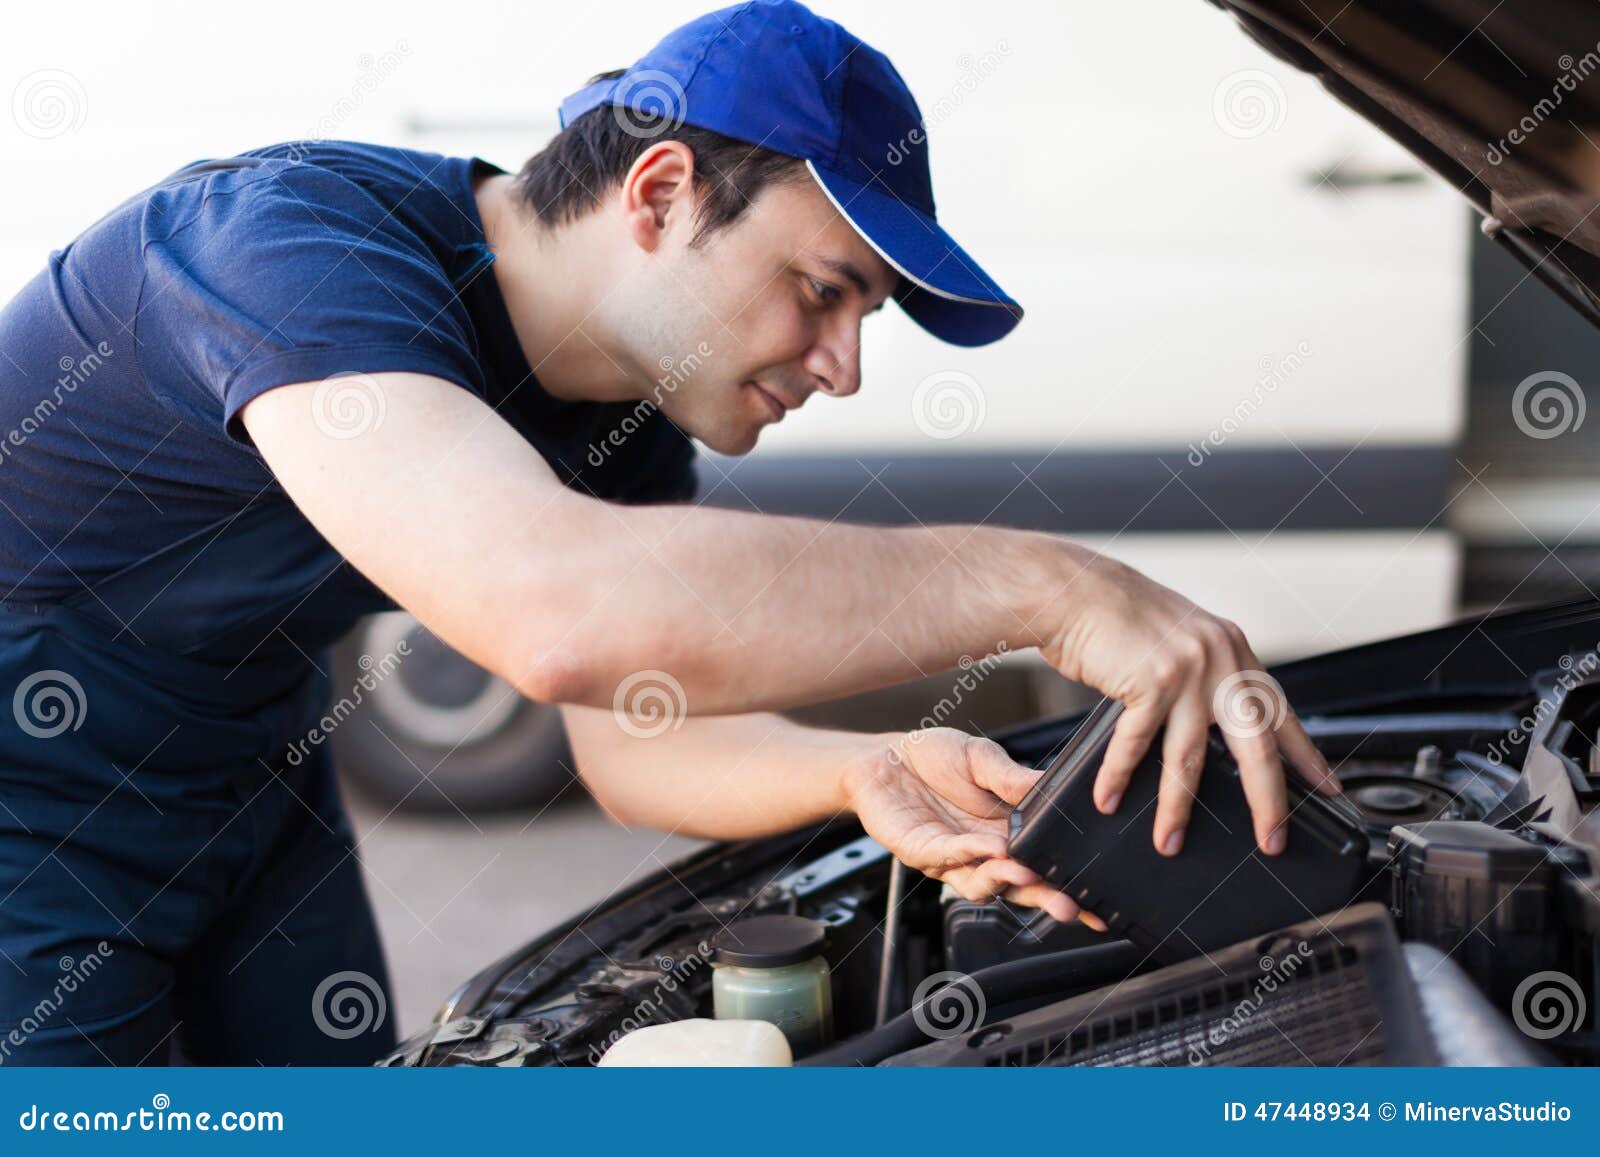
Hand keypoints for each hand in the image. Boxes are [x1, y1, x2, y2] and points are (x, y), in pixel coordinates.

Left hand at [841, 728, 1103, 927]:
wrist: (884, 757)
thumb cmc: (933, 758)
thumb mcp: (983, 758)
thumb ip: (1014, 778)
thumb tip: (1052, 790)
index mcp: (1006, 830)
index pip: (1042, 864)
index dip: (1068, 884)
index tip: (1099, 902)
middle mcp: (984, 851)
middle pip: (1019, 886)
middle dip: (1044, 897)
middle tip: (1069, 906)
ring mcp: (953, 858)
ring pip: (984, 884)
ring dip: (1007, 881)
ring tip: (1025, 873)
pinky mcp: (922, 851)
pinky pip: (950, 857)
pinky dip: (971, 853)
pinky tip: (990, 847)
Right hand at [1037, 547, 1340, 856]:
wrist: (1073, 587)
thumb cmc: (1117, 613)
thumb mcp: (1181, 638)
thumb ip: (1205, 674)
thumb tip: (1211, 727)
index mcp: (1233, 649)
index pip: (1282, 713)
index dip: (1307, 756)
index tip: (1329, 789)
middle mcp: (1220, 659)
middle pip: (1256, 747)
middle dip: (1268, 803)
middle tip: (1273, 840)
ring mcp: (1187, 671)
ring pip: (1190, 759)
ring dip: (1177, 809)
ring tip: (1169, 842)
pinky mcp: (1150, 681)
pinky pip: (1135, 745)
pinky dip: (1117, 776)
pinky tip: (1108, 798)